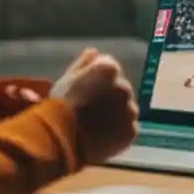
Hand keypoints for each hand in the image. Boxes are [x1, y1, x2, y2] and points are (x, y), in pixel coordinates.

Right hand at [51, 49, 138, 164]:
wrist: (63, 141)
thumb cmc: (60, 106)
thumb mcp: (65, 79)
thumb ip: (83, 63)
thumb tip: (94, 52)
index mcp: (109, 69)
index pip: (109, 66)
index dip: (96, 77)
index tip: (85, 89)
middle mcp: (125, 87)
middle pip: (120, 88)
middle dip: (109, 95)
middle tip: (91, 108)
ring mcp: (130, 110)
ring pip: (125, 108)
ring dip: (116, 113)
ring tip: (96, 124)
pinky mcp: (132, 131)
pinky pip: (127, 128)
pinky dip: (118, 131)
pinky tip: (103, 136)